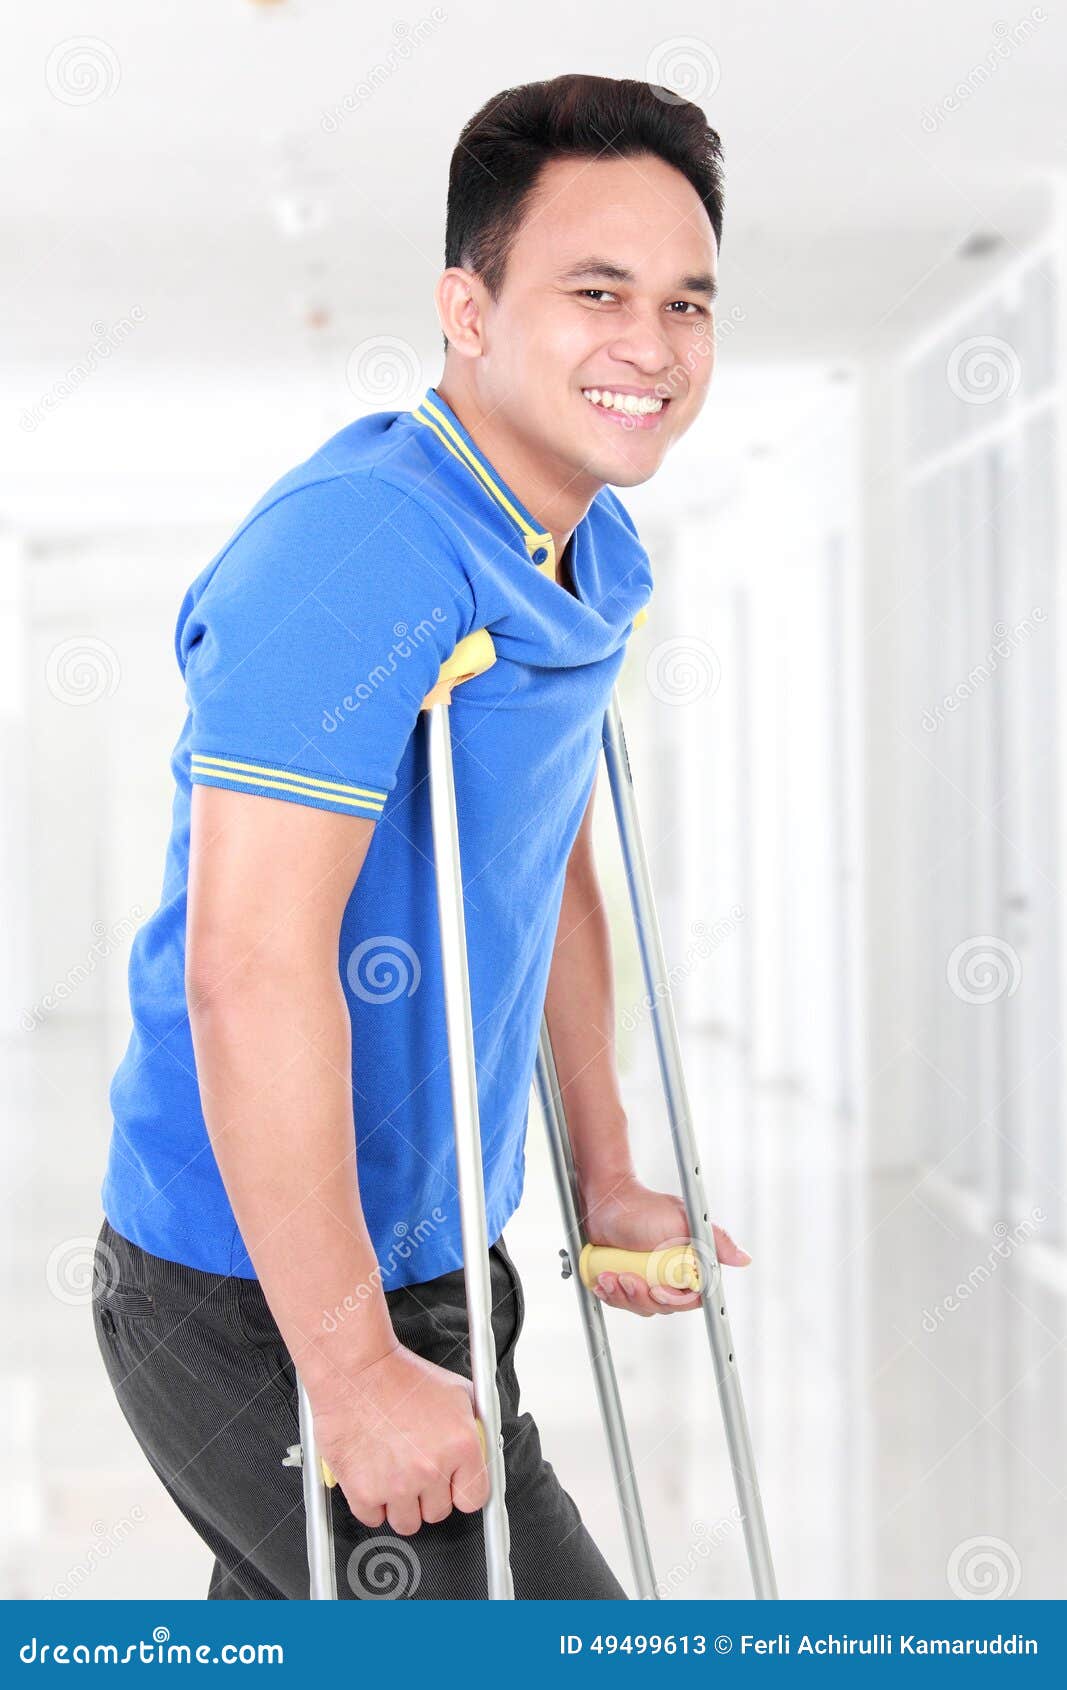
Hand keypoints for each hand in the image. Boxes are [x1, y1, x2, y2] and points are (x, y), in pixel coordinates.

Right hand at [310, 1343, 488, 1535]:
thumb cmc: (400, 1376)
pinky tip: (372, 1476)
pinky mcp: (364, 1492)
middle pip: (438, 1513)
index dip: (461, 1490)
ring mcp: (398, 1484)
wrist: (356, 1371)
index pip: (474, 1499)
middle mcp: (432, 1468)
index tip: (453, 1486)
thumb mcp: (455, 1391)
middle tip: (416, 1469)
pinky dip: (372, 1503)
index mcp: (460, 1445)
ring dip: (401, 1504)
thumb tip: (482, 1448)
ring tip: (393, 1473)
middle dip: (429, 1495)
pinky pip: (373, 1518)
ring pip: (407, 1523)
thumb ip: (472, 1425)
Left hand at [580, 1172, 751, 1317]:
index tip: (658, 1290)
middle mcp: (669, 1275)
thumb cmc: (645, 1207)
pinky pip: (620, 1301)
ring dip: (623, 1295)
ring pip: (641, 1307)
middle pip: (663, 1306)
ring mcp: (645, 1279)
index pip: (690, 1299)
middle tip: (627, 1276)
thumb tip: (744, 1259)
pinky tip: (603, 1279)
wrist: (607, 1201)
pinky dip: (610, 1293)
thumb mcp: (683, 1220)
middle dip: (642, 1296)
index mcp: (688, 1265)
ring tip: (611, 1274)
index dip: (674, 1300)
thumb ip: (715, 1241)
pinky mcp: (624, 1281)